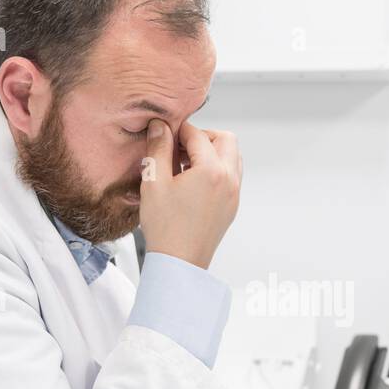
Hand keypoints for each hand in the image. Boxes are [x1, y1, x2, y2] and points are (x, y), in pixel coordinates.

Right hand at [140, 119, 240, 269]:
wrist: (179, 262)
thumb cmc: (165, 227)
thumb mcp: (154, 182)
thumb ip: (158, 148)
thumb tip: (160, 126)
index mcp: (212, 171)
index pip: (197, 135)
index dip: (177, 130)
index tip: (163, 134)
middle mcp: (229, 180)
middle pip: (225, 139)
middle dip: (202, 136)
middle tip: (179, 148)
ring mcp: (234, 194)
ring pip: (232, 156)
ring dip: (212, 152)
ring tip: (186, 165)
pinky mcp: (232, 205)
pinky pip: (231, 175)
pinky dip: (216, 169)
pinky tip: (193, 181)